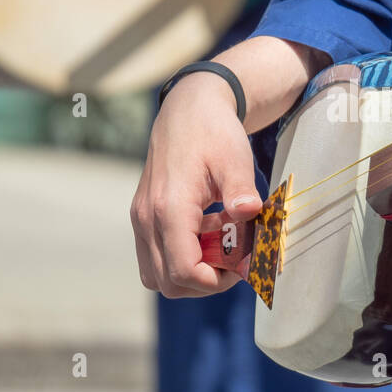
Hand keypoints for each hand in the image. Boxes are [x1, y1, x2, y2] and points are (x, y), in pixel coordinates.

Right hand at [130, 72, 261, 297]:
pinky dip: (181, 257)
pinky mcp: (144, 217)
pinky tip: (208, 232)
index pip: (184, 270)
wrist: (188, 109)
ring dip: (191, 271)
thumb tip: (249, 213)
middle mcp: (147, 218)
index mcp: (169, 207)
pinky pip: (156, 256)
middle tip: (234, 261)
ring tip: (220, 243)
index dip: (215, 281)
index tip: (242, 266)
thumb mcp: (234, 158)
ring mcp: (142, 219)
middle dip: (205, 281)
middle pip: (168, 282)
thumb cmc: (213, 132)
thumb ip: (240, 189)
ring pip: (157, 275)